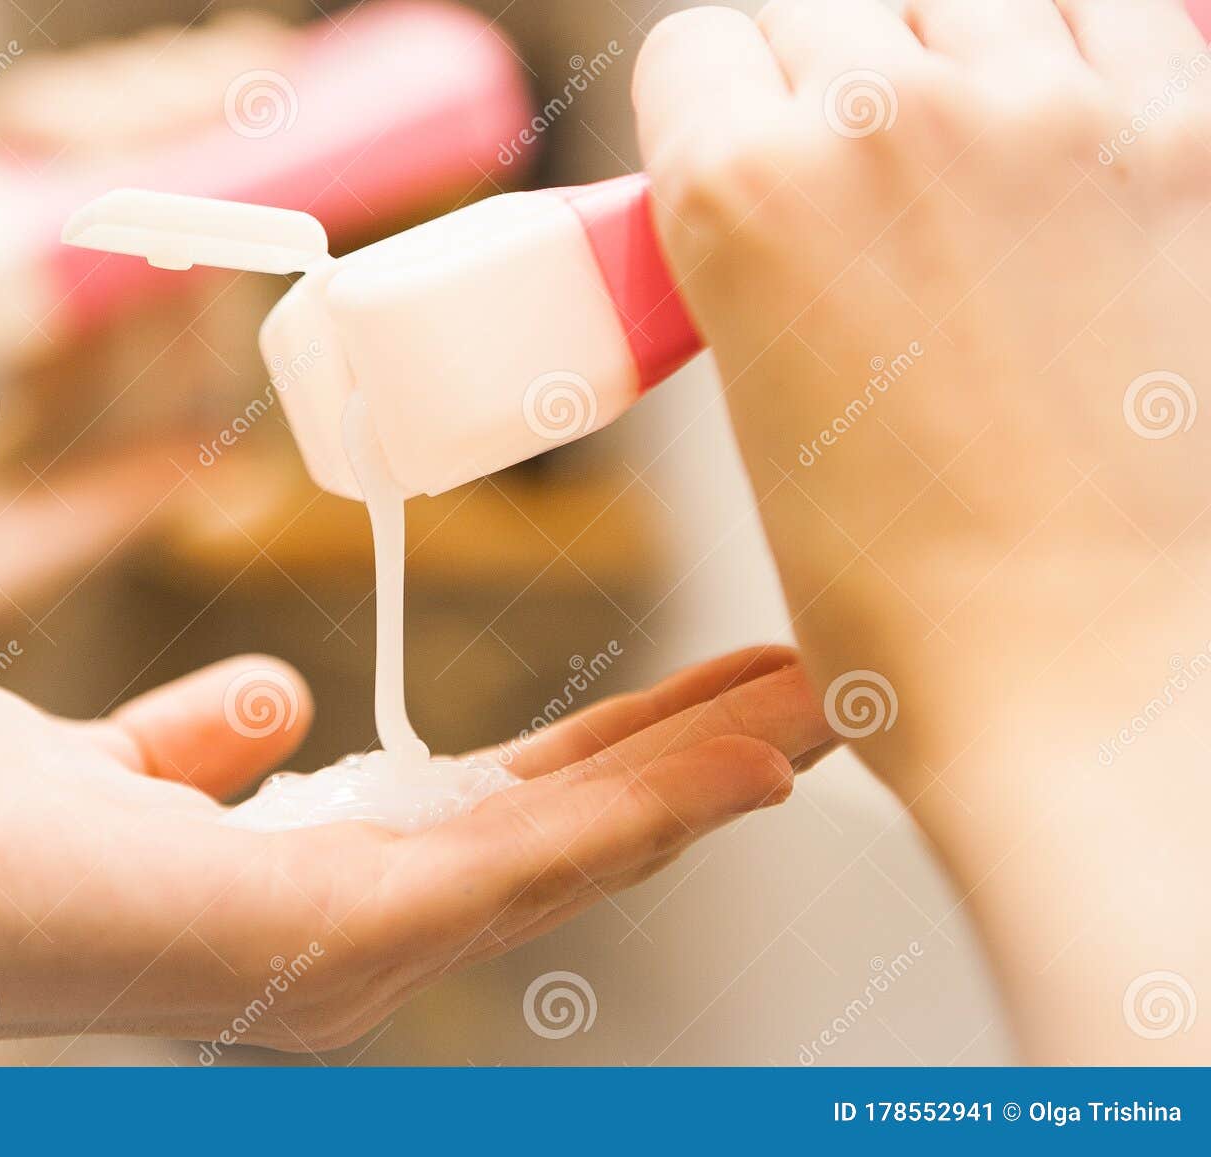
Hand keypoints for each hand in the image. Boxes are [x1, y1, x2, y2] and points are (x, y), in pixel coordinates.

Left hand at [0, 646, 829, 1063]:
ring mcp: (359, 939)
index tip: (709, 703)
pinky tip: (746, 764)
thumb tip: (268, 710)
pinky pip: (528, 858)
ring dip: (708, 777)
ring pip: (577, 847)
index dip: (615, 758)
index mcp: (311, 881)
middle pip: (564, 832)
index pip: (499, 810)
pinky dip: (649, 812)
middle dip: (696, 763)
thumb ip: (195, 752)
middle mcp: (357, 930)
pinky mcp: (344, 925)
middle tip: (822, 695)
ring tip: (825, 710)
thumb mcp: (114, 769)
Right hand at [634, 0, 1210, 1062]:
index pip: (691, 42)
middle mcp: (886, 119)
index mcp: (740, 197)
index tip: (743, 153)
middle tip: (857, 185)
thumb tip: (789, 197)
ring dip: (950, 51)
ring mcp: (1053, 113)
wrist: (1105, 689)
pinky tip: (1075, 149)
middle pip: (819, 3)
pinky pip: (1115, 13)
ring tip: (972, 165)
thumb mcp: (760, 417)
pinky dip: (1083, 57)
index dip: (714, 106)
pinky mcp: (1193, 136)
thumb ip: (761, 264)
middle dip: (820, 80)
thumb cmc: (917, 606)